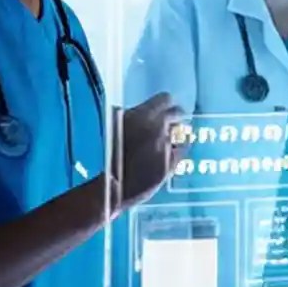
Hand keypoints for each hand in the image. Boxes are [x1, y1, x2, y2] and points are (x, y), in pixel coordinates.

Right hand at [112, 93, 184, 210]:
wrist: (109, 187)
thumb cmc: (106, 155)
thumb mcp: (114, 127)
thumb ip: (131, 115)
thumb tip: (141, 110)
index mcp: (141, 115)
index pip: (165, 99)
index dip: (164, 104)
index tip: (164, 108)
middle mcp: (157, 128)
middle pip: (178, 113)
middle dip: (174, 117)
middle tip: (171, 123)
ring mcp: (166, 147)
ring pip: (181, 133)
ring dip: (175, 135)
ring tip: (165, 143)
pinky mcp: (170, 164)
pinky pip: (181, 151)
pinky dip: (176, 151)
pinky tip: (167, 155)